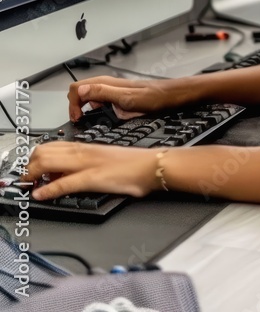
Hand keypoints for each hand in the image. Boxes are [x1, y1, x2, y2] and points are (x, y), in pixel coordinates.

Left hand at [25, 141, 160, 200]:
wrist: (150, 165)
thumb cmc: (131, 164)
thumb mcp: (103, 159)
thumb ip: (85, 163)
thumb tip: (68, 173)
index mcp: (85, 147)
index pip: (51, 146)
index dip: (35, 157)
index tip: (31, 169)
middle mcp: (83, 152)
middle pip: (44, 152)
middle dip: (29, 165)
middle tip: (26, 178)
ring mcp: (87, 164)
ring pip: (49, 163)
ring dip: (33, 175)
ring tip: (27, 184)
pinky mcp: (92, 178)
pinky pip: (64, 184)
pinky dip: (48, 190)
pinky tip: (40, 195)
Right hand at [67, 74, 189, 122]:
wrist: (168, 97)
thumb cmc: (151, 97)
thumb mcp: (126, 98)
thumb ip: (102, 92)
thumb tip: (81, 91)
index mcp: (104, 84)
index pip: (76, 89)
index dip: (72, 104)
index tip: (77, 118)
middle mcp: (105, 85)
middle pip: (79, 91)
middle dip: (75, 106)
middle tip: (80, 120)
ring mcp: (110, 90)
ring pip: (87, 96)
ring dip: (83, 108)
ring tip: (88, 120)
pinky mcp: (115, 97)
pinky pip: (98, 101)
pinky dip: (94, 109)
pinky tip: (102, 117)